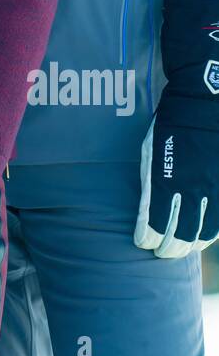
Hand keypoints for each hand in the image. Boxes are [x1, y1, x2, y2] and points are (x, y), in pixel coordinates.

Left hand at [134, 113, 218, 258]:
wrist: (203, 102)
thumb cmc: (170, 124)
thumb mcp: (151, 151)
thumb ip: (151, 182)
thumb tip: (151, 211)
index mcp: (167, 180)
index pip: (156, 224)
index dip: (148, 238)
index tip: (143, 243)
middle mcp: (192, 189)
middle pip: (181, 235)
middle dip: (169, 249)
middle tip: (162, 253)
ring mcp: (214, 188)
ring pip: (205, 232)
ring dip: (192, 245)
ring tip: (182, 249)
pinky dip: (211, 233)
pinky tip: (203, 238)